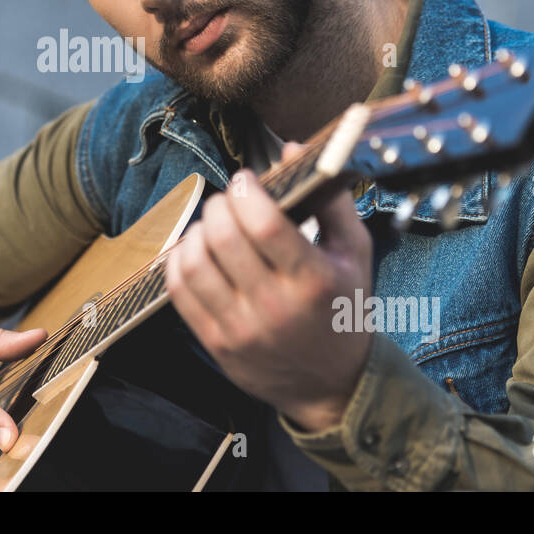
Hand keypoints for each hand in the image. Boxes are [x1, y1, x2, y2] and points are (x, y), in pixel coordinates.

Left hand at [165, 146, 373, 431]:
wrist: (331, 385)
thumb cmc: (344, 309)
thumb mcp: (354, 253)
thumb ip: (330, 199)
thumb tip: (293, 148)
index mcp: (313, 281)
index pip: (265, 225)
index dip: (247, 192)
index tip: (246, 179)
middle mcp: (274, 307)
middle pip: (224, 238)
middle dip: (220, 205)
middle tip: (228, 200)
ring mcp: (240, 328)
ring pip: (194, 264)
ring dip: (196, 231)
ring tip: (213, 224)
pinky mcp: (215, 343)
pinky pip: (179, 292)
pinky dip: (179, 261)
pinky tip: (197, 250)